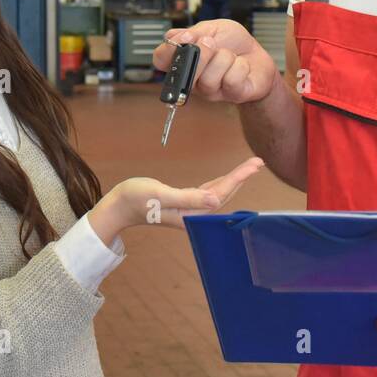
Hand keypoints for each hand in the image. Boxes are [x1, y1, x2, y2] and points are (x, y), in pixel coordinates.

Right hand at [87, 157, 264, 244]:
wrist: (118, 206)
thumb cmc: (135, 198)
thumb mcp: (159, 194)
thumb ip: (187, 198)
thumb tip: (215, 199)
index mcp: (190, 214)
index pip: (220, 194)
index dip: (238, 179)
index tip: (253, 165)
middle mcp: (193, 215)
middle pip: (223, 194)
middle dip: (241, 178)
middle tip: (258, 161)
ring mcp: (189, 210)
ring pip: (217, 193)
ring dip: (234, 180)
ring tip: (249, 167)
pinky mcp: (183, 203)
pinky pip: (208, 192)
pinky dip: (220, 183)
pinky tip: (226, 179)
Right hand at [152, 20, 278, 104]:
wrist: (258, 56)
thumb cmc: (233, 43)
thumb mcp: (213, 28)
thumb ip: (194, 33)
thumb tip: (176, 38)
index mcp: (184, 59)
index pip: (160, 59)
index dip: (169, 50)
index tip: (186, 39)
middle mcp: (192, 78)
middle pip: (184, 73)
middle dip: (202, 53)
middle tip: (212, 43)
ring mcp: (210, 90)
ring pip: (209, 77)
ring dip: (225, 58)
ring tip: (231, 55)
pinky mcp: (231, 95)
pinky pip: (231, 79)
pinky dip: (240, 66)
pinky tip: (241, 66)